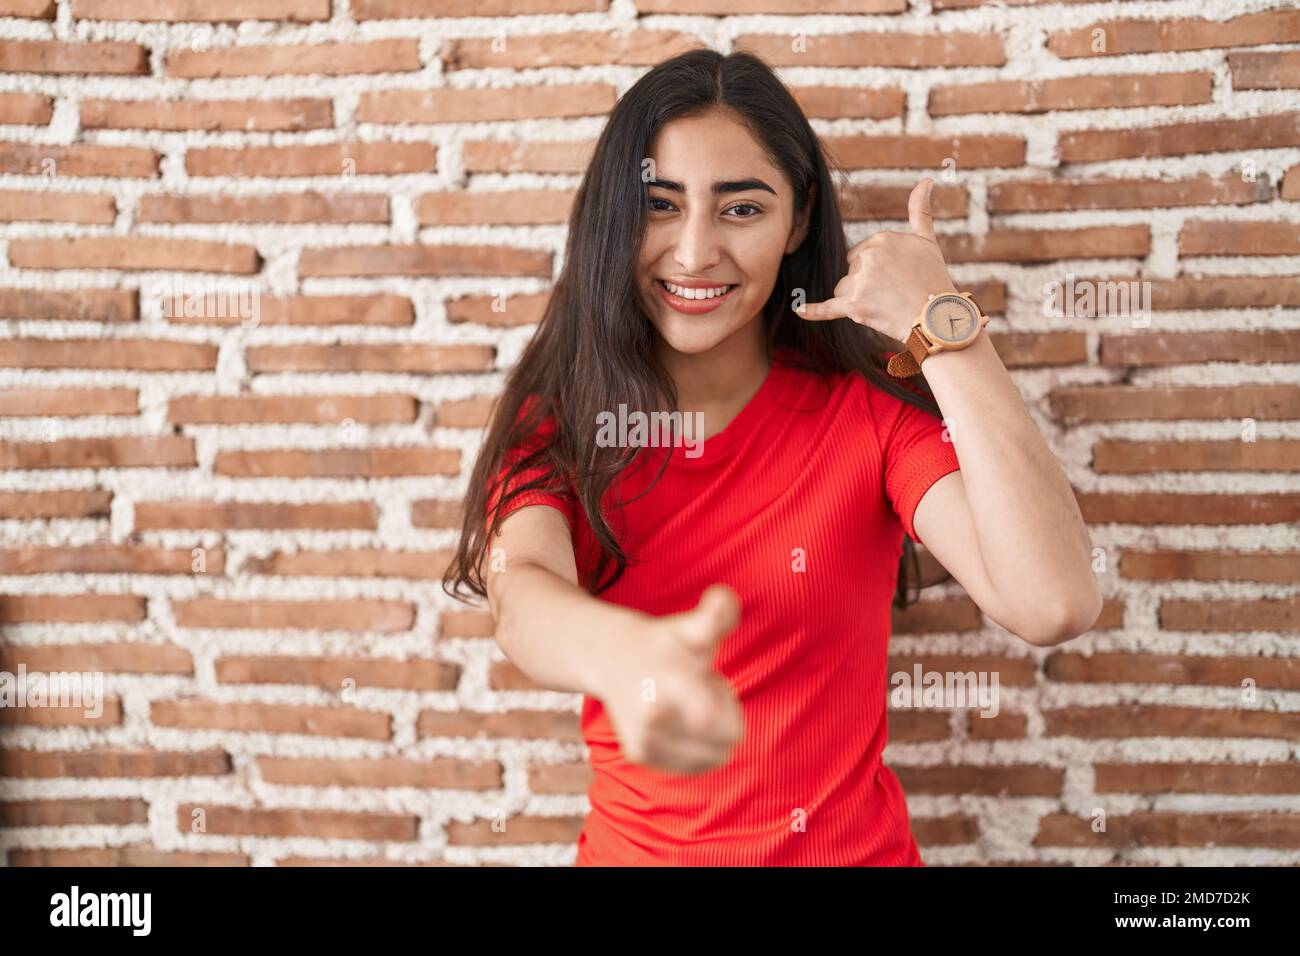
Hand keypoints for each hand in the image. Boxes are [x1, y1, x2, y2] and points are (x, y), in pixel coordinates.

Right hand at [596, 584, 744, 774]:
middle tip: (700, 687)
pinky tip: (677, 718)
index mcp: (673, 683)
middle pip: (728, 740)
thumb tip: (722, 598)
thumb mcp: (692, 624)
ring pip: (713, 756)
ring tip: (686, 703)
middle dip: (724, 714)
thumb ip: (717, 611)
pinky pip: (694, 766)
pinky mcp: (639, 754)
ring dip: (709, 732)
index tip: (710, 678)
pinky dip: (695, 747)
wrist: (608, 656)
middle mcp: (655, 716)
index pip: (716, 721)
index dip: (727, 703)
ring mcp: (644, 739)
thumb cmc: (663, 642)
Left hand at [795, 178, 956, 342]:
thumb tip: (926, 181)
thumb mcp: (927, 240)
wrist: (937, 317)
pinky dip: (813, 310)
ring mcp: (859, 281)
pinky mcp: (853, 306)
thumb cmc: (932, 279)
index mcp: (881, 239)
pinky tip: (799, 309)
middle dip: (867, 285)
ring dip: (858, 300)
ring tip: (885, 306)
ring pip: (844, 291)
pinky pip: (827, 308)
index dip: (877, 270)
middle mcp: (868, 256)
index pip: (861, 255)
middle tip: (894, 294)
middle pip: (851, 272)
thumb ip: (920, 210)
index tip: (897, 278)